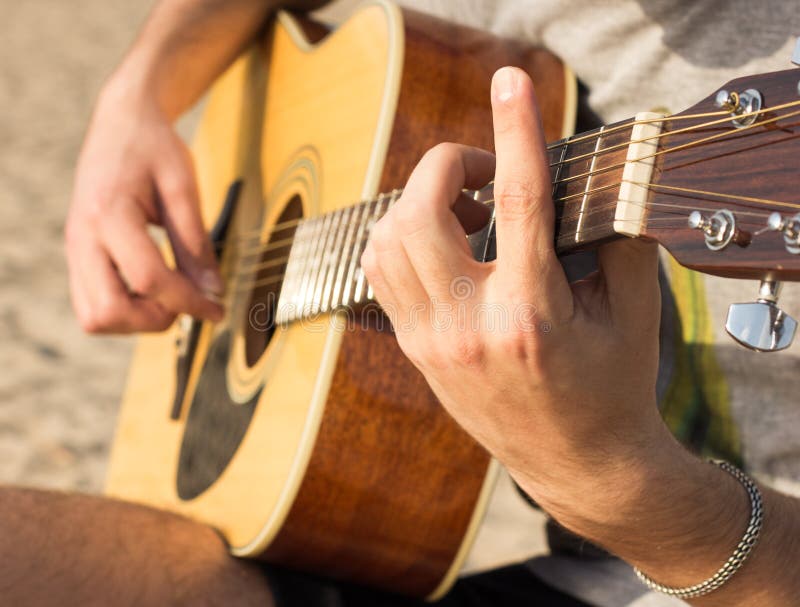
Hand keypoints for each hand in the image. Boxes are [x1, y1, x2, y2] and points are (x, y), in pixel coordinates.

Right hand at [66, 79, 223, 332]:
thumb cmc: (153, 147)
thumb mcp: (183, 186)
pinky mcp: (77, 256)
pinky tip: (153, 290)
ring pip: (94, 317)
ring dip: (137, 320)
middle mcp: (81, 237)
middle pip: (108, 312)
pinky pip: (92, 304)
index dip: (188, 301)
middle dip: (155, 319)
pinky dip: (125, 310)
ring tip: (171, 295)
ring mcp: (74, 249)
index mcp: (108, 214)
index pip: (148, 279)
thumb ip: (196, 241)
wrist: (120, 122)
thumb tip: (213, 290)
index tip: (218, 308)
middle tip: (187, 301)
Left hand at [362, 67, 673, 527]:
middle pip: (420, 212)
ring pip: (385, 240)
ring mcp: (432, 342)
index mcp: (531, 315)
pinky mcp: (415, 350)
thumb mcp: (632, 312)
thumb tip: (587, 178)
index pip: (517, 201)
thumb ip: (612, 237)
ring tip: (466, 210)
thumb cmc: (612, 388)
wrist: (578, 464)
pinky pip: (380, 272)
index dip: (513, 131)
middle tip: (486, 172)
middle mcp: (468, 327)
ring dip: (418, 202)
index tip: (511, 83)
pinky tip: (443, 242)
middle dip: (447, 166)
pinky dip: (400, 237)